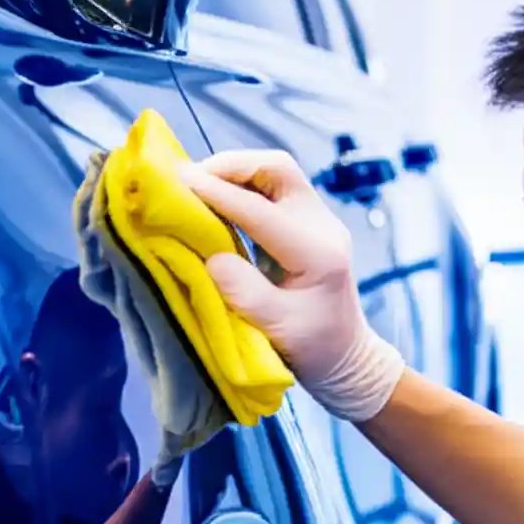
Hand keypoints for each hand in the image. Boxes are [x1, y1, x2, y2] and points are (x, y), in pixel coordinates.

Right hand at [180, 151, 405, 422]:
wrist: (347, 356)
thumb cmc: (313, 349)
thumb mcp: (277, 329)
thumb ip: (244, 293)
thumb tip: (211, 257)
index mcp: (317, 252)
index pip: (261, 210)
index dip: (217, 194)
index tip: (176, 184)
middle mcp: (322, 225)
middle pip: (277, 169)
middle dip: (229, 167)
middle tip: (186, 180)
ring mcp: (317, 220)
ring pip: (275, 173)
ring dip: (233, 173)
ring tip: (194, 187)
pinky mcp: (307, 222)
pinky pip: (272, 188)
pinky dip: (240, 186)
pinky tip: (214, 199)